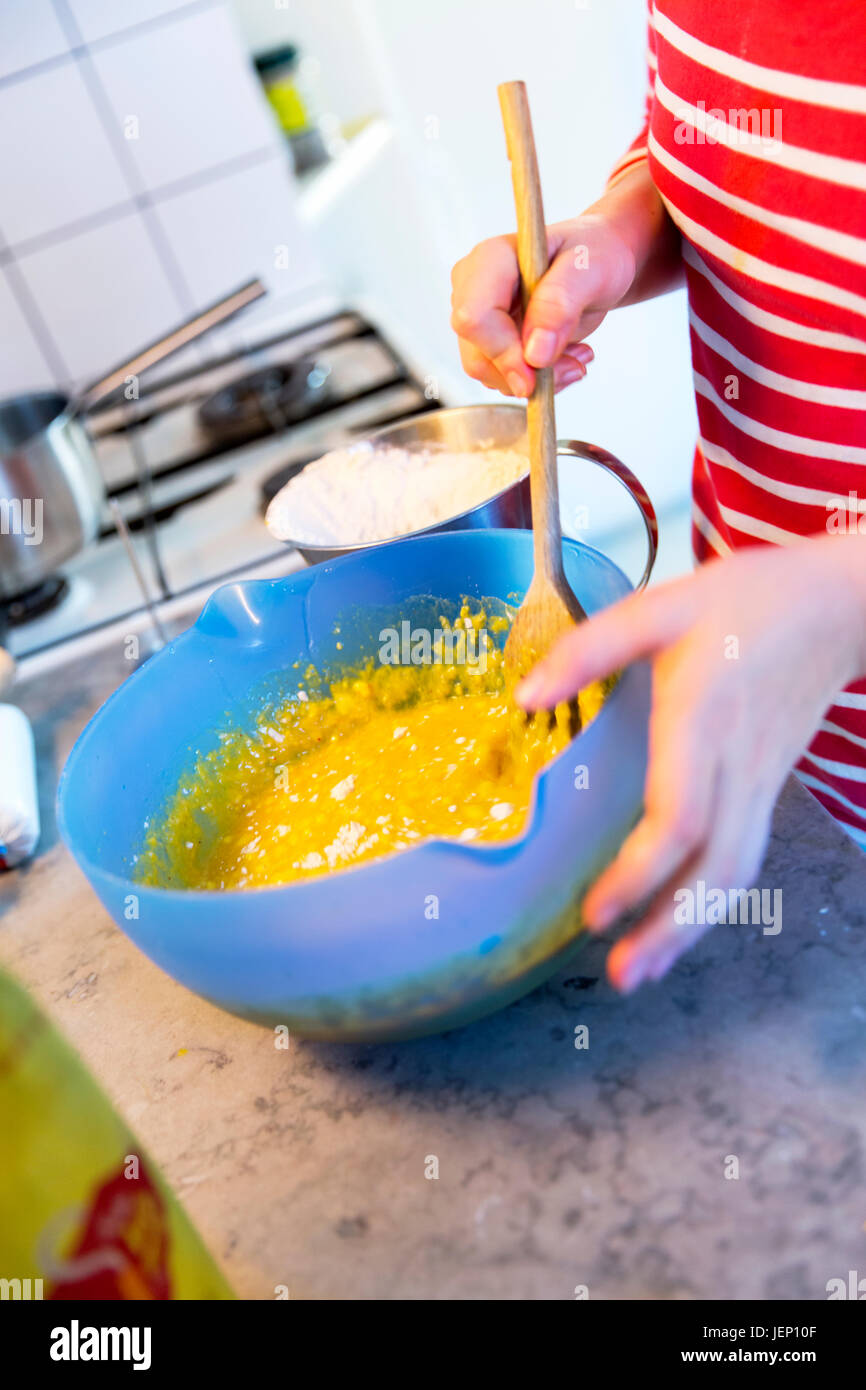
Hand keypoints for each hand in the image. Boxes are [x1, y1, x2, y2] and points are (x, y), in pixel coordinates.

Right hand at [449, 213, 635, 395]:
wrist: (598, 266)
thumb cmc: (594, 253)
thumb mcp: (590, 269)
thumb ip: (560, 303)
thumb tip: (535, 353)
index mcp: (491, 258)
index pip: (474, 318)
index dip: (503, 353)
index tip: (538, 370)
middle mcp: (474, 287)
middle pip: (477, 354)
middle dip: (526, 373)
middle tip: (574, 365)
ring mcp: (479, 316)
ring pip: (488, 372)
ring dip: (536, 379)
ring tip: (576, 358)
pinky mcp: (489, 341)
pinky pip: (502, 377)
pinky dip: (536, 379)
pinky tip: (563, 357)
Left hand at [516, 538, 864, 990]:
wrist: (840, 605)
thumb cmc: (748, 602)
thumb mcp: (661, 606)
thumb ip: (591, 649)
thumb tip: (525, 697)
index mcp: (706, 718)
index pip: (679, 817)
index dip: (639, 873)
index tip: (595, 910)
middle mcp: (739, 764)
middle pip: (715, 869)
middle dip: (669, 929)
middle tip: (621, 976)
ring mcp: (762, 783)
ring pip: (736, 874)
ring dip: (691, 929)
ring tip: (641, 971)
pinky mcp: (769, 789)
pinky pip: (744, 859)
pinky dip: (710, 903)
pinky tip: (676, 925)